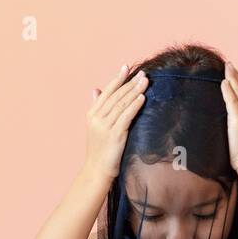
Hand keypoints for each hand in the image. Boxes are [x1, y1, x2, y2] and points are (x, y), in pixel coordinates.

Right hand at [82, 65, 147, 187]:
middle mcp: (97, 118)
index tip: (126, 67)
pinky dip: (134, 106)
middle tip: (143, 73)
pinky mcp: (114, 135)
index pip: (106, 92)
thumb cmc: (99, 149)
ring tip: (145, 81)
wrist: (97, 170)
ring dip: (135, 91)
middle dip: (130, 83)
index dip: (117, 79)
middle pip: (116, 96)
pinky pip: (126, 116)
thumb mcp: (95, 126)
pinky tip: (142, 98)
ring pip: (122, 104)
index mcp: (92, 114)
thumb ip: (96, 107)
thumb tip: (96, 89)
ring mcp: (104, 127)